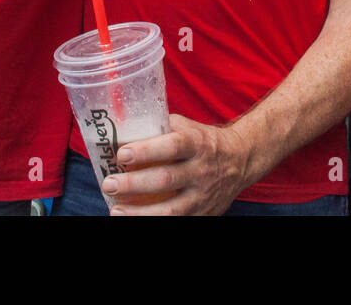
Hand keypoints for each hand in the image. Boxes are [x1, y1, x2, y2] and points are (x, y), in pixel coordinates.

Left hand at [101, 114, 251, 215]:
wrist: (241, 160)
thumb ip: (161, 127)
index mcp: (197, 144)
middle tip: (109, 183)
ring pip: (170, 210)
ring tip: (116, 211)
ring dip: (140, 214)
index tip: (122, 153)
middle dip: (133, 184)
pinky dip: (154, 223)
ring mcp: (203, 196)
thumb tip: (124, 127)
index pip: (172, 146)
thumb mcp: (188, 127)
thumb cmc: (205, 141)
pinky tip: (134, 221)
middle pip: (165, 180)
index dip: (146, 151)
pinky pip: (178, 222)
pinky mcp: (204, 214)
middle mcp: (202, 171)